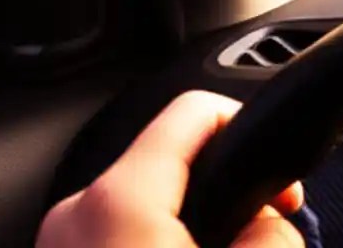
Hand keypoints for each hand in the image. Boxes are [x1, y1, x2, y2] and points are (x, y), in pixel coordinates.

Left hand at [37, 91, 304, 246]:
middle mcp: (78, 211)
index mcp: (119, 199)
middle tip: (257, 236)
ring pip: (151, 203)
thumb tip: (271, 222)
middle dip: (224, 194)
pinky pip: (125, 236)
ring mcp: (62, 244)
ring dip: (194, 226)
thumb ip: (273, 231)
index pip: (197, 109)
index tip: (280, 180)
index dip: (251, 129)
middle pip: (177, 162)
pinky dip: (158, 243)